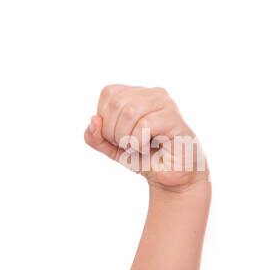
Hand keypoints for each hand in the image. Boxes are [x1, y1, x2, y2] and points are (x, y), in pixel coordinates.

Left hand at [83, 85, 209, 192]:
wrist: (170, 176)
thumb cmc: (143, 157)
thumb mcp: (110, 148)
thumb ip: (94, 136)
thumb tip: (94, 120)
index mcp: (136, 94)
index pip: (108, 93)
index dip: (105, 120)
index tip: (119, 136)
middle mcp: (152, 93)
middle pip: (116, 102)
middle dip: (113, 131)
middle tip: (128, 144)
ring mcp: (165, 103)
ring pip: (130, 112)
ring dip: (126, 138)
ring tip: (137, 146)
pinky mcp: (174, 118)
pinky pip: (144, 125)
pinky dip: (139, 142)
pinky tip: (147, 148)